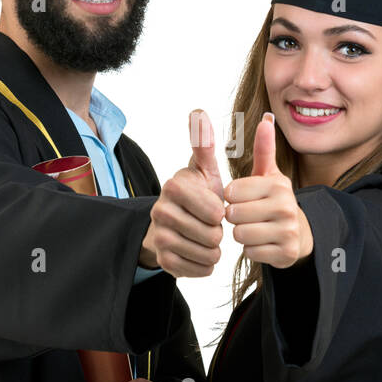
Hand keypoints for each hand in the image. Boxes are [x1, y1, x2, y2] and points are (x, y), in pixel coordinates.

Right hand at [138, 110, 225, 276]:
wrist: (172, 225)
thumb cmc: (196, 194)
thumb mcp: (203, 169)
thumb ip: (203, 145)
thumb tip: (198, 112)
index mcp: (174, 186)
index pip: (215, 211)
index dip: (221, 213)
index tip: (214, 207)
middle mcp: (160, 211)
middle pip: (211, 235)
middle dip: (218, 232)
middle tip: (209, 225)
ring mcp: (159, 238)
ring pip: (207, 254)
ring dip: (214, 249)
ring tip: (207, 239)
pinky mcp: (163, 261)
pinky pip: (199, 270)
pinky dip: (206, 265)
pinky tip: (200, 253)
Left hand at [223, 112, 313, 268]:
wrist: (300, 233)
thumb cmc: (274, 201)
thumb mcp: (269, 174)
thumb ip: (264, 148)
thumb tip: (266, 118)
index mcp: (278, 185)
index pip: (232, 192)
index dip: (231, 198)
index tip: (242, 199)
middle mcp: (286, 207)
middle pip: (234, 215)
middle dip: (235, 217)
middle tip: (247, 215)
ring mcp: (288, 231)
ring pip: (241, 235)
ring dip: (242, 234)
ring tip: (254, 228)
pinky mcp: (286, 253)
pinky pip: (250, 252)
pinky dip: (252, 249)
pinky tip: (263, 242)